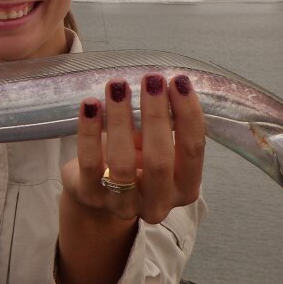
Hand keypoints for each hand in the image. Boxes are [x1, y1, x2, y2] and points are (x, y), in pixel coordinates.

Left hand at [61, 75, 204, 223]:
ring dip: (120, 119)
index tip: (178, 81)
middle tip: (150, 79)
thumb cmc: (136, 160)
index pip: (193, 150)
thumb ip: (165, 125)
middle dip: (156, 115)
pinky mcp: (90, 195)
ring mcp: (122, 204)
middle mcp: (157, 202)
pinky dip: (89, 130)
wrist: (97, 190)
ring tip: (117, 86)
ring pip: (122, 162)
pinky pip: (89, 161)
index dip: (188, 114)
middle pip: (159, 159)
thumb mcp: (157, 146)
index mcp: (184, 187)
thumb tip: (162, 84)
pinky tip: (90, 104)